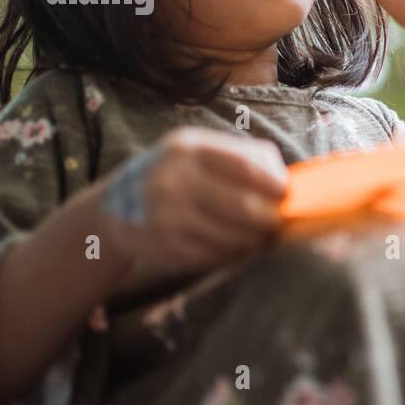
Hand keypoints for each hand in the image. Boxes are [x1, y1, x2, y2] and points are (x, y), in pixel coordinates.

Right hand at [98, 127, 287, 278]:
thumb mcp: (200, 152)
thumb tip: (289, 183)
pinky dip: (229, 254)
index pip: (246, 167)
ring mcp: (165, 216)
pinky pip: (213, 256)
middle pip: (244, 206)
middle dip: (269, 219)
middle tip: (278, 223)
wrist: (116, 208)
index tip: (289, 197)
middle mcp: (172, 179)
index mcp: (188, 148)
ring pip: (232, 237)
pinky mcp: (163, 247)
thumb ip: (246, 158)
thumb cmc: (177, 175)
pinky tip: (231, 247)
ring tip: (257, 237)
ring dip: (252, 240)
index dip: (275, 185)